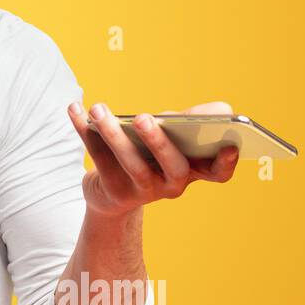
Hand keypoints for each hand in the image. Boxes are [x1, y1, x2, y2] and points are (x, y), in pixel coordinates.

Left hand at [67, 100, 238, 218]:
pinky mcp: (113, 192)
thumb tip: (200, 112)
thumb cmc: (149, 154)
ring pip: (130, 163)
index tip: (229, 144)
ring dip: (113, 133)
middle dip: (159, 141)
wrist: (112, 195)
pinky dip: (84, 129)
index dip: (226, 162)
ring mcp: (142, 191)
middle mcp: (172, 185)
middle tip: (144, 118)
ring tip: (99, 109)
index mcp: (193, 170)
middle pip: (173, 167)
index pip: (218, 173)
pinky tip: (75, 108)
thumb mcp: (170, 139)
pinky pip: (97, 157)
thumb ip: (185, 122)